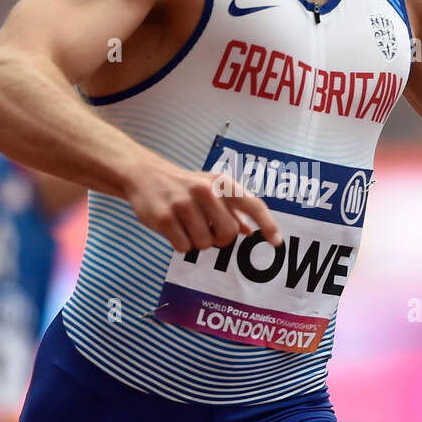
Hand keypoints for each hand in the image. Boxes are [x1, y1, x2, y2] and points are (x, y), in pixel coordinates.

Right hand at [124, 154, 282, 254]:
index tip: (276, 242)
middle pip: (228, 234)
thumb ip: (232, 209)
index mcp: (221, 183)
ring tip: (187, 226)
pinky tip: (174, 229)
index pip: (252, 204)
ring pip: (205, 244)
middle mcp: (205, 191)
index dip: (267, 224)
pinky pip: (184, 247)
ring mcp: (183, 204)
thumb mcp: (210, 188)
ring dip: (198, 242)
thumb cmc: (184, 186)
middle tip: (209, 232)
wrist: (145, 174)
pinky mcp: (165, 218)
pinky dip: (181, 244)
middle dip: (220, 240)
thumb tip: (249, 230)